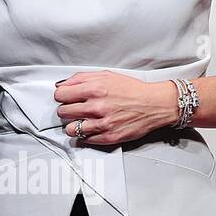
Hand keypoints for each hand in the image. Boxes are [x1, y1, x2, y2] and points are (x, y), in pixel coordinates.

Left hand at [55, 71, 179, 145]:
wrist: (155, 104)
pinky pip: (85, 140)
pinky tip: (91, 129)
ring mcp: (102, 123)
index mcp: (94, 89)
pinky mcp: (109, 137)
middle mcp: (96, 107)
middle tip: (74, 110)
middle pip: (63, 112)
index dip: (62, 96)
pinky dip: (85, 135)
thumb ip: (81, 78)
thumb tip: (61, 85)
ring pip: (70, 129)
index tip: (66, 98)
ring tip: (81, 121)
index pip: (60, 95)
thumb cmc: (132, 90)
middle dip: (66, 110)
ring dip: (73, 126)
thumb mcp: (106, 75)